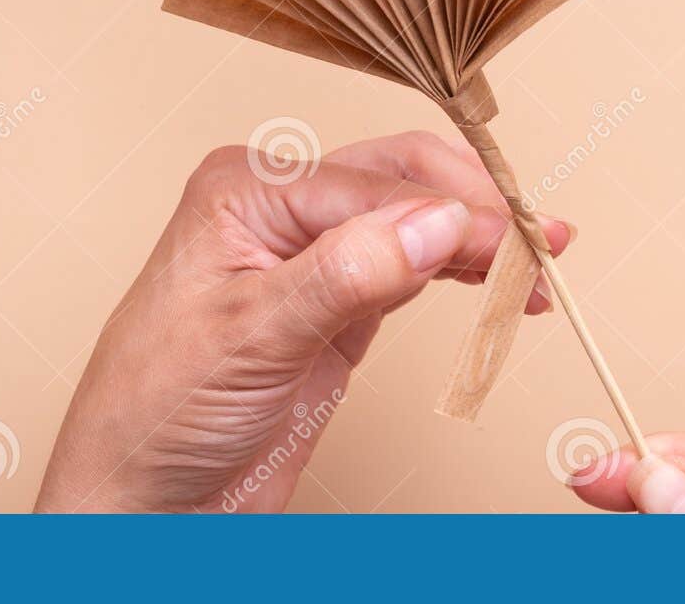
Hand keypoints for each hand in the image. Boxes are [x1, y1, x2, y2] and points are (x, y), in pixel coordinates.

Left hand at [35, 131, 571, 513]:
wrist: (141, 503)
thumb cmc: (154, 413)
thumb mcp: (252, 336)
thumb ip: (348, 274)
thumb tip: (440, 220)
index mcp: (247, 188)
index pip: (375, 183)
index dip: (453, 209)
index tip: (515, 246)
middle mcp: (282, 210)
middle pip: (404, 180)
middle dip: (477, 205)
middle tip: (543, 242)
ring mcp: (313, 256)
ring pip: (417, 220)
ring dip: (480, 238)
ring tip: (540, 265)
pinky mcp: (337, 306)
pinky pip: (413, 270)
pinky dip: (462, 274)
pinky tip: (500, 287)